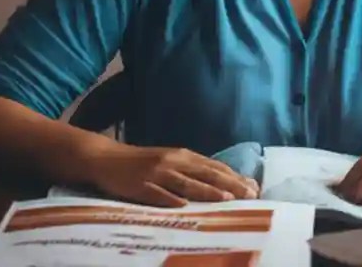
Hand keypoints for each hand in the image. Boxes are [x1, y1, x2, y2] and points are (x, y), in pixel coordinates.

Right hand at [88, 143, 259, 206]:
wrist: (107, 158)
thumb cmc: (143, 162)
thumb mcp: (170, 161)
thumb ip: (192, 170)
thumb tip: (220, 181)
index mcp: (182, 155)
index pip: (214, 166)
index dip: (234, 176)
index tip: (254, 186)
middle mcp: (173, 161)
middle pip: (206, 173)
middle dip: (229, 184)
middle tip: (250, 194)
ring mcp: (156, 173)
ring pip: (186, 183)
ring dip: (207, 191)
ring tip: (226, 198)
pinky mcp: (140, 185)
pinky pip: (158, 194)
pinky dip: (171, 199)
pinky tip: (184, 206)